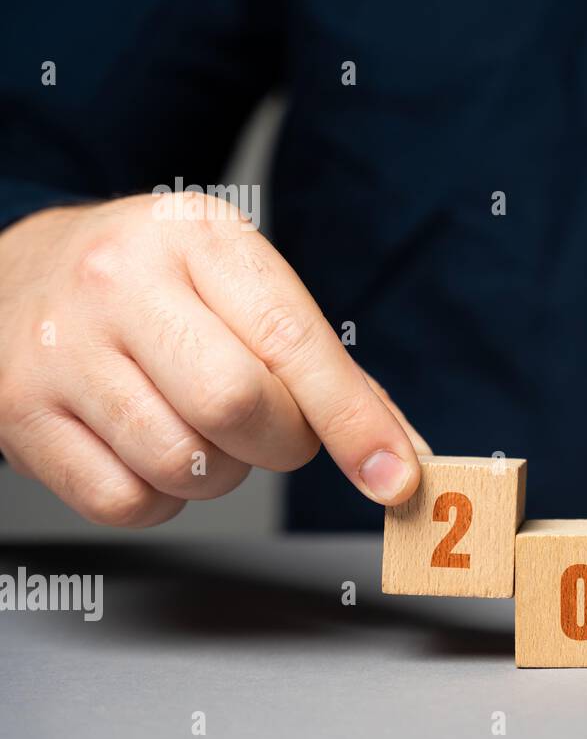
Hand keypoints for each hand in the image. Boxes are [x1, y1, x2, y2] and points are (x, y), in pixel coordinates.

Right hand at [0, 192, 428, 526]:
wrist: (15, 270)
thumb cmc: (157, 287)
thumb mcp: (239, 284)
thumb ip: (322, 365)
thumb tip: (397, 453)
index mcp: (199, 237)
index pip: (292, 340)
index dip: (352, 419)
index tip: (396, 476)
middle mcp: (120, 282)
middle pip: (236, 405)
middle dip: (279, 443)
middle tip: (271, 430)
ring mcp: (61, 349)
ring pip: (184, 464)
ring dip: (218, 474)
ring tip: (198, 427)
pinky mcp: (18, 413)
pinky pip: (124, 502)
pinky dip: (158, 499)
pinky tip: (146, 451)